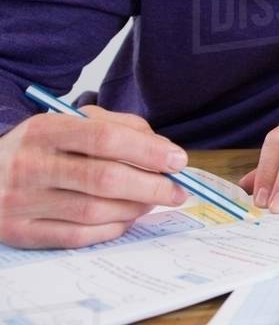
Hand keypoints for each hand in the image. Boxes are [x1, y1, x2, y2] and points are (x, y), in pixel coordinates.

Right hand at [0, 107, 189, 247]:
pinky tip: (126, 218)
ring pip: (94, 211)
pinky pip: (77, 236)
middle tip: (177, 190)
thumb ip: (119, 126)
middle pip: (104, 178)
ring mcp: (20, 202)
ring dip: (135, 208)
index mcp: (44, 130)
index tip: (178, 160)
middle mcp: (28, 165)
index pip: (105, 138)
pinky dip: (111, 229)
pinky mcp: (19, 233)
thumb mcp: (71, 122)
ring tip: (153, 201)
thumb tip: (163, 149)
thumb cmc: (41, 147)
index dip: (148, 151)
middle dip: (151, 186)